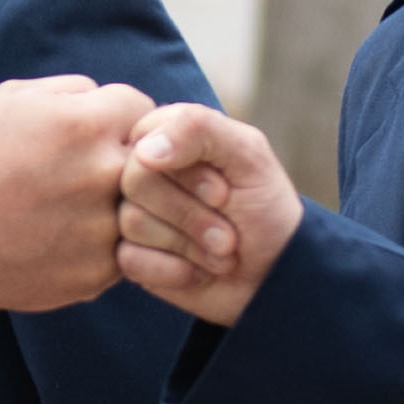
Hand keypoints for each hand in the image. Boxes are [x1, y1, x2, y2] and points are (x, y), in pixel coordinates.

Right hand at [0, 75, 156, 315]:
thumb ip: (73, 91)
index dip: (123, 119)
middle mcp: (104, 175)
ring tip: (78, 205)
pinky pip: (125, 249)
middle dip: (130, 160)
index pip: (144, 109)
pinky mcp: (98, 273)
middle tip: (96, 170)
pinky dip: (104, 243)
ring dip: (122, 204)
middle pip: (154, 160)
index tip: (103, 134)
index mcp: (86, 124)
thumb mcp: (12, 100)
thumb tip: (108, 99)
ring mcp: (105, 229)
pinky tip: (66, 237)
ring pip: (145, 209)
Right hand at [116, 103, 304, 325]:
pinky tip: (196, 271)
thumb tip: (144, 151)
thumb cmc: (264, 207)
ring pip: (133, 222)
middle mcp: (143, 172)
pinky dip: (175, 271)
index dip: (189, 175)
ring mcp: (133, 214)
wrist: (273, 274)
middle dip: (191, 214)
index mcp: (166, 136)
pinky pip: (130, 259)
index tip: (224, 192)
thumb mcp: (248, 155)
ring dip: (190, 245)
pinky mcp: (130, 255)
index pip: (147, 141)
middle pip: (136, 182)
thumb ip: (199, 129)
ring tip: (219, 250)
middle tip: (227, 232)